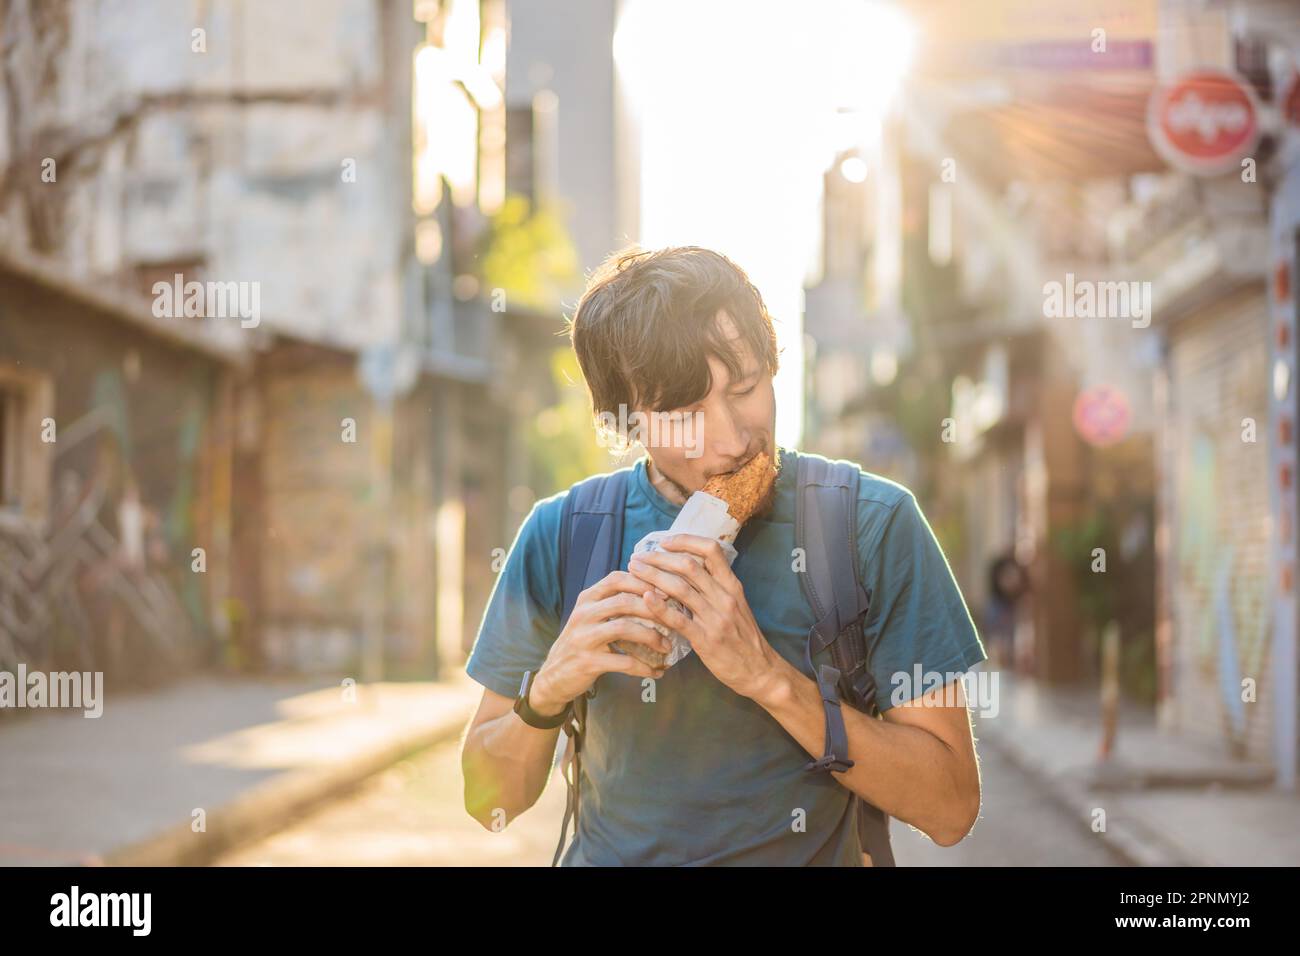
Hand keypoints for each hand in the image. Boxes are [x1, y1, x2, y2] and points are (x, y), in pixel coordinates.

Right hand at [531, 571, 671, 715]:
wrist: (554, 676)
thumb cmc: (581, 643)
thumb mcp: (591, 617)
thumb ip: (613, 603)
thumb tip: (654, 592)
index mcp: (587, 599)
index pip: (617, 579)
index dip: (643, 582)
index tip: (665, 592)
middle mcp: (583, 614)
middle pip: (624, 601)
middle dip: (654, 609)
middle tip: (674, 619)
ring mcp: (584, 638)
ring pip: (624, 628)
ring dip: (651, 636)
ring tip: (667, 646)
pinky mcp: (588, 662)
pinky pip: (623, 662)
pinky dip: (644, 667)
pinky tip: (656, 672)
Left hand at [627, 534, 781, 699]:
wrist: (761, 671)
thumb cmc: (744, 638)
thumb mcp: (737, 605)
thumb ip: (716, 588)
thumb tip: (688, 570)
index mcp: (732, 586)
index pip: (711, 550)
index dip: (686, 541)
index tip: (665, 542)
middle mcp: (725, 597)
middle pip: (689, 566)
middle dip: (660, 557)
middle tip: (639, 556)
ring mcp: (716, 618)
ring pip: (680, 588)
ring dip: (653, 576)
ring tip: (634, 571)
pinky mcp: (706, 640)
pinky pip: (679, 620)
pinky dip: (660, 607)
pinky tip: (645, 598)